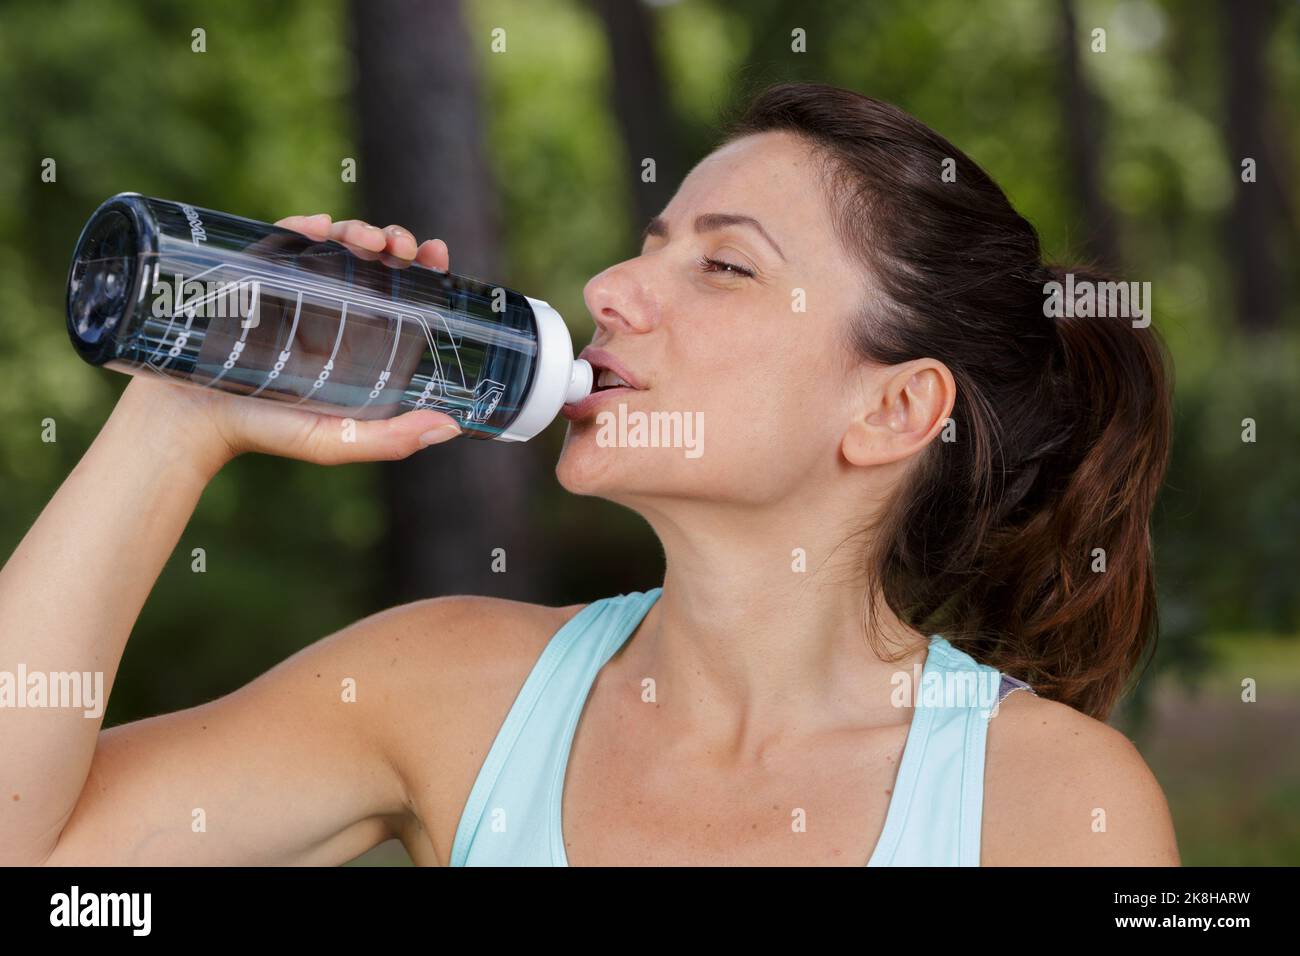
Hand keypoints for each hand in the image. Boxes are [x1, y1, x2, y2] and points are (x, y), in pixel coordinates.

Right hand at [117, 215, 461, 472]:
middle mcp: (329, 307)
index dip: (425, 270)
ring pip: (334, 242)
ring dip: (358, 229)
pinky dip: (302, 225)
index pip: (402, 294)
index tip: (438, 255)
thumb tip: (452, 427)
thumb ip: (392, 440)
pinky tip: (318, 228)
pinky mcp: (250, 273)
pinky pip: (279, 238)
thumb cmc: (265, 431)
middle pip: (373, 260)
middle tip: (404, 248)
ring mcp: (290, 286)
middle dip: (395, 242)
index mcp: (358, 339)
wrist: (187, 421)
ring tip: (369, 241)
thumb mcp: (336, 441)